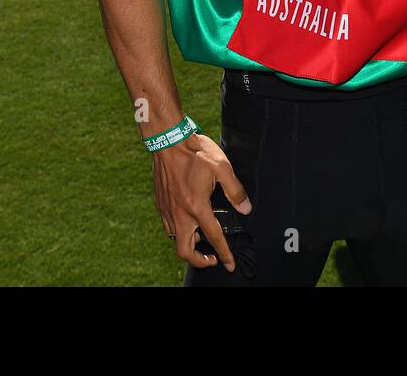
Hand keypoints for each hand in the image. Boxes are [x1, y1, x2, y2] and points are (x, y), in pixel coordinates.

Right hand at [151, 131, 251, 270]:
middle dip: (199, 260)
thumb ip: (235, 190)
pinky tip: (188, 222)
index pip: (214, 237)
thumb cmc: (195, 152)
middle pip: (185, 251)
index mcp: (197, 207)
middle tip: (212, 258)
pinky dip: (179, 231)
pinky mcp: (160, 204)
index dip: (224, 254)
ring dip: (189, 244)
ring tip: (202, 239)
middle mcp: (180, 213)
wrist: (168, 141)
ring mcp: (167, 210)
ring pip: (175, 239)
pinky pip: (168, 227)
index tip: (229, 264)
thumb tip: (246, 208)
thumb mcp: (222, 168)